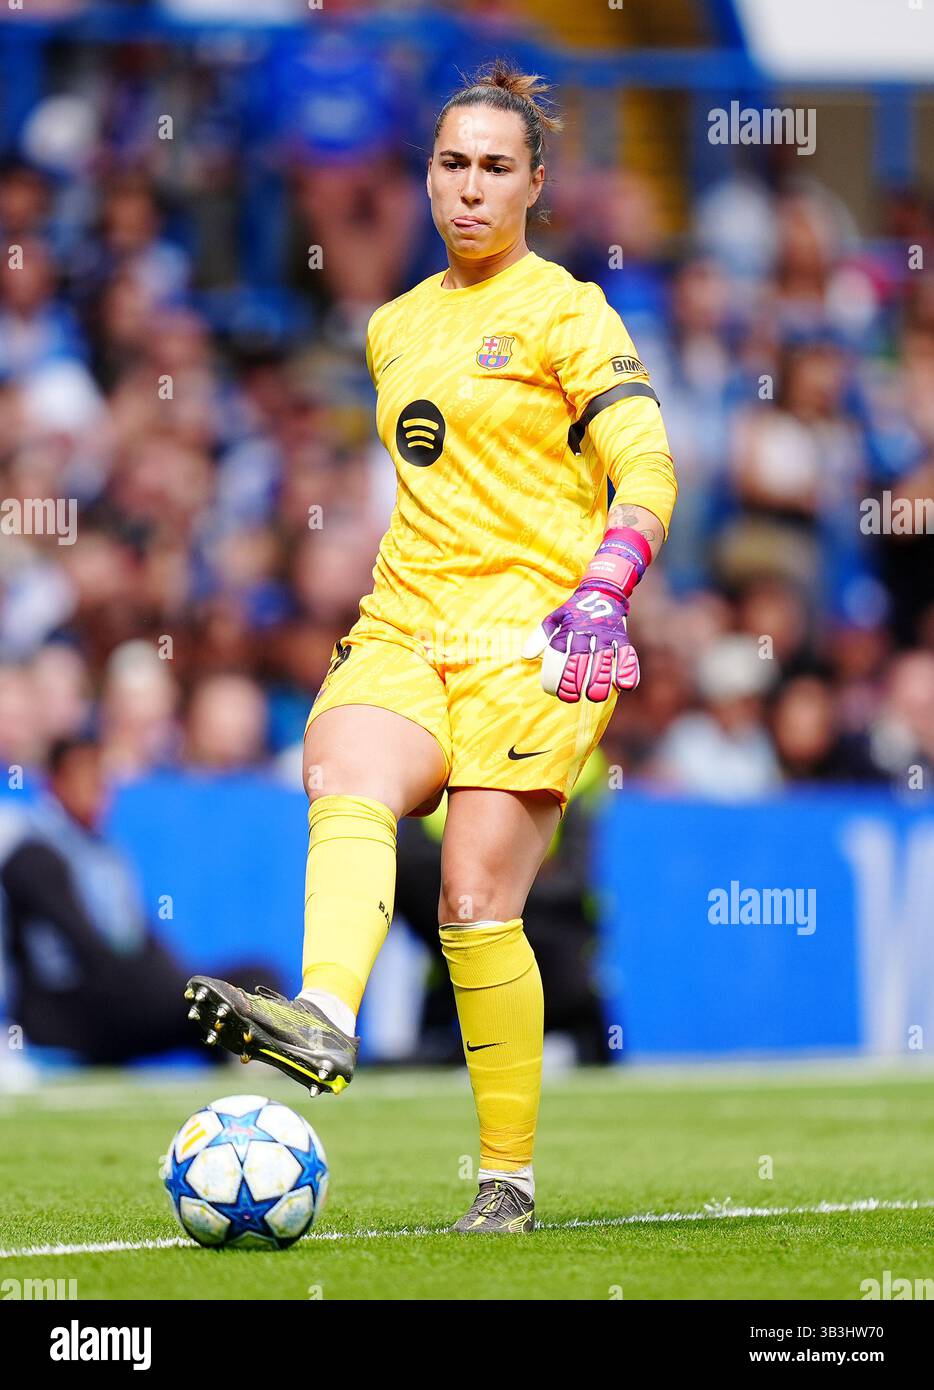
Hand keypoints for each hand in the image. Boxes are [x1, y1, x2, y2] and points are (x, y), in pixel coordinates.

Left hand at [522, 584, 639, 702]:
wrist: (602, 589)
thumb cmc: (574, 611)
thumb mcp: (555, 618)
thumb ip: (540, 637)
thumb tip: (525, 655)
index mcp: (569, 629)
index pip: (563, 654)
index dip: (562, 676)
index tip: (560, 694)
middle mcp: (587, 631)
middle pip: (582, 658)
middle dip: (578, 680)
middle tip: (575, 697)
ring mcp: (605, 634)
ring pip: (604, 658)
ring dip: (601, 678)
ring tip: (597, 696)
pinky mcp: (621, 636)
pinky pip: (626, 653)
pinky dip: (627, 669)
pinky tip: (625, 685)